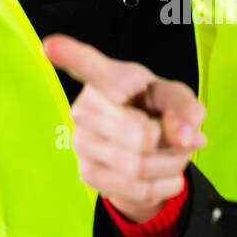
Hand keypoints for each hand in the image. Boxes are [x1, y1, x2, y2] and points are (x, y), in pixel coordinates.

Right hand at [42, 34, 205, 222]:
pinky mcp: (87, 173)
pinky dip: (165, 185)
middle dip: (174, 144)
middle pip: (142, 138)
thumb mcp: (177, 98)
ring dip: (172, 165)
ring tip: (171, 154)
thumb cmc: (155, 109)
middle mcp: (86, 108)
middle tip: (179, 137)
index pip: (90, 67)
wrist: (141, 147)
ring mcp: (82, 143)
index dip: (70, 55)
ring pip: (142, 168)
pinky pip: (139, 190)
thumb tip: (185, 136)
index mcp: (110, 79)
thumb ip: (186, 108)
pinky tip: (161, 173)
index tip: (51, 45)